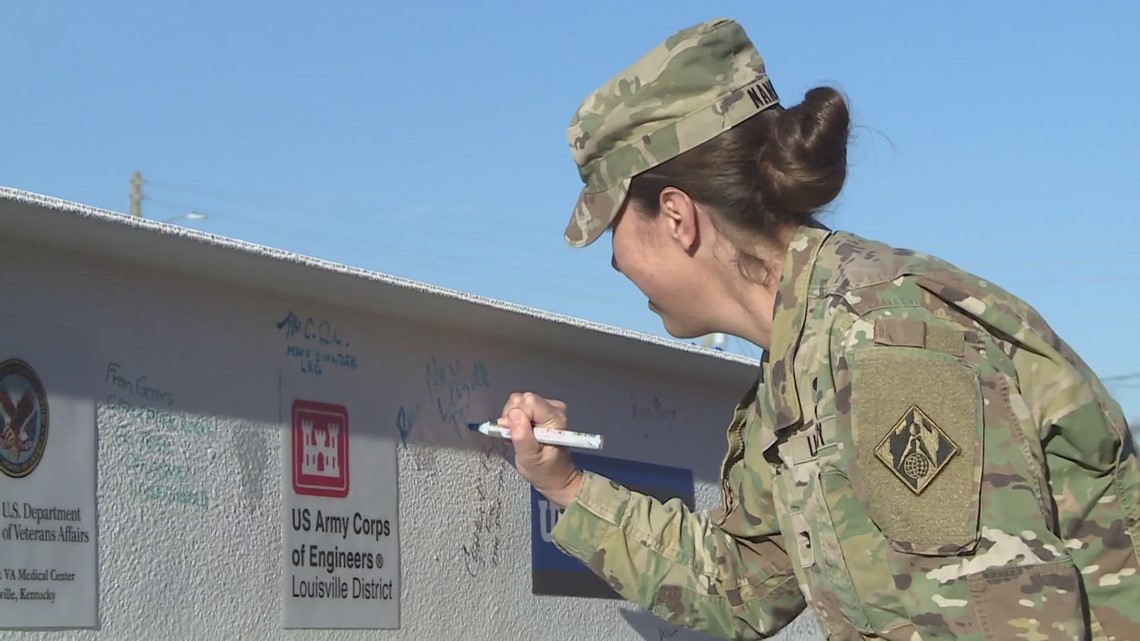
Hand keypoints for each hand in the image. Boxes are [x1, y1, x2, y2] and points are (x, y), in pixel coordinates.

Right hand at [499, 391, 582, 508]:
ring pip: (519, 402)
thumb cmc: (544, 470)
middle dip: (512, 417)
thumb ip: (521, 436)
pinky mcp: (542, 410)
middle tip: (515, 437)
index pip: (528, 401)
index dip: (515, 415)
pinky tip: (520, 433)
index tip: (513, 433)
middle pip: (522, 399)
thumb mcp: (529, 458)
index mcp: (555, 418)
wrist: (555, 476)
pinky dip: (516, 420)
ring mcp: (549, 408)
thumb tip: (513, 415)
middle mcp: (554, 408)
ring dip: (513, 419)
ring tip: (518, 437)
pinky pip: (521, 406)